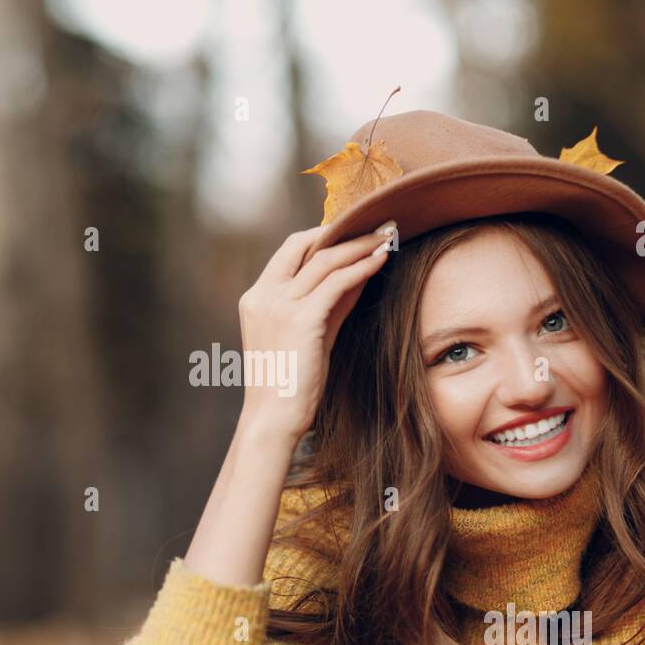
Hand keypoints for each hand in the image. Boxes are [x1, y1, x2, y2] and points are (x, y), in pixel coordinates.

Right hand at [236, 220, 396, 445]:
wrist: (273, 420)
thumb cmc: (291, 385)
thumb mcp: (310, 336)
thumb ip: (330, 305)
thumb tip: (361, 274)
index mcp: (257, 298)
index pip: (290, 251)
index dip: (322, 235)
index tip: (354, 231)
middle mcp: (264, 295)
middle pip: (305, 245)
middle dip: (344, 231)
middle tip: (377, 225)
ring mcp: (279, 305)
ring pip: (325, 259)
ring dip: (360, 244)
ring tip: (388, 236)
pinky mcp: (301, 319)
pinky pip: (337, 282)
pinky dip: (361, 267)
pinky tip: (381, 260)